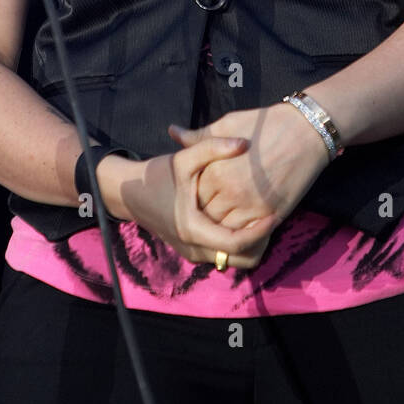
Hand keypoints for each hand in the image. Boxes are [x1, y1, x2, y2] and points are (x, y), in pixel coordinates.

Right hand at [118, 137, 279, 269]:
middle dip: (260, 243)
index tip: (274, 213)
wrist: (128, 194)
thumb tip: (244, 142)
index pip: (237, 243)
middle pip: (241, 259)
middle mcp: (194, 248)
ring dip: (251, 244)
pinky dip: (238, 243)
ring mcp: (193, 253)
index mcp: (193, 229)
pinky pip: (224, 255)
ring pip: (234, 260)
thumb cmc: (156, 176)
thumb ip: (213, 147)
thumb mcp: (183, 159)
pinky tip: (245, 220)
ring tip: (262, 219)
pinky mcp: (193, 250)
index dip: (260, 230)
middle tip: (273, 218)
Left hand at [168, 103, 330, 231]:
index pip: (192, 196)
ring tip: (226, 219)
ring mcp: (250, 206)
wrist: (305, 131)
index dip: (193, 196)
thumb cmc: (265, 124)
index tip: (199, 193)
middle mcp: (229, 192)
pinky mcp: (269, 216)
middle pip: (206, 216)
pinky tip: (242, 226)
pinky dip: (242, 235)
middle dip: (205, 215)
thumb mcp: (227, 124)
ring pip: (224, 231)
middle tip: (209, 211)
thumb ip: (199, 137)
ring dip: (223, 228)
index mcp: (215, 170)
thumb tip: (173, 132)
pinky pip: (248, 236)